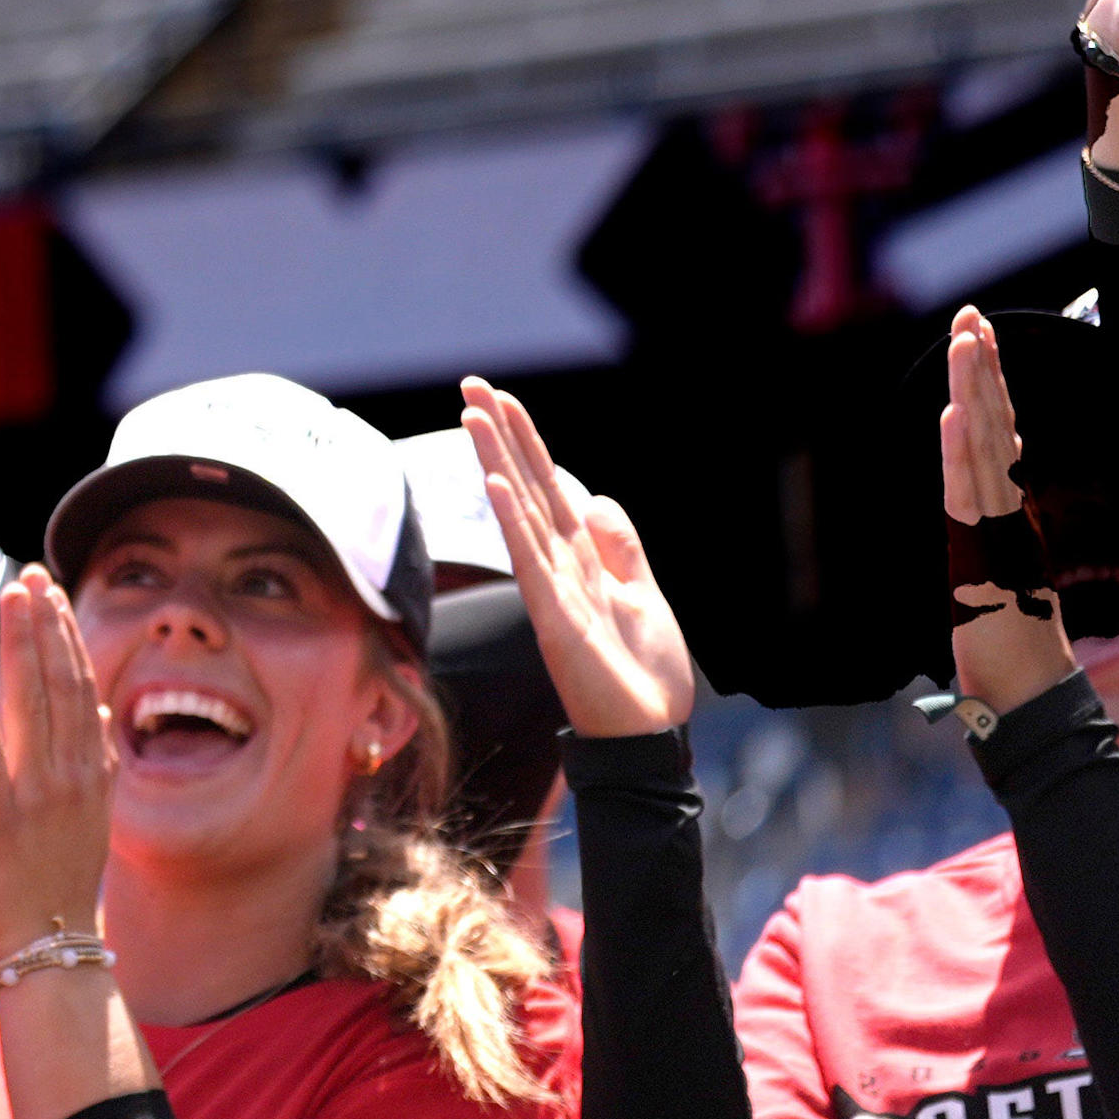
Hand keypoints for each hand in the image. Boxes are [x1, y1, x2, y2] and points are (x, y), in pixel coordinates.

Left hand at [0, 568, 113, 959]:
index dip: (66, 637)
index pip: (80, 688)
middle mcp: (75, 778)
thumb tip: (94, 716)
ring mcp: (43, 798)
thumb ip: (90, 766)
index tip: (52, 594)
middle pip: (62, 682)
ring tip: (11, 597)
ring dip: (23, 647)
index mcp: (92, 775)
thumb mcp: (88, 821)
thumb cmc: (61, 890)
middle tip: (31, 574)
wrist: (53, 957)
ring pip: (35, 705)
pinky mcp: (4, 821)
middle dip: (47, 624)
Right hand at [460, 378, 693, 737]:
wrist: (649, 734)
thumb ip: (622, 547)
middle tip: (470, 384)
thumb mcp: (645, 596)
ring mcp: (554, 589)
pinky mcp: (556, 618)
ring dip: (497, 462)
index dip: (527, 442)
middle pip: (528, 485)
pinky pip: (531, 561)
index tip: (501, 400)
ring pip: (521, 512)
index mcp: (583, 558)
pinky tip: (498, 484)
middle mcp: (560, 565)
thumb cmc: (644, 674)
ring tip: (473, 417)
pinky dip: (513, 521)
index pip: (549, 486)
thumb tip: (596, 497)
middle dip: (501, 434)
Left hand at [944, 307, 1075, 714]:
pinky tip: (951, 415)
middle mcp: (1005, 512)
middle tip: (970, 315)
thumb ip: (987, 543)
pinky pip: (970, 495)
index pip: (994, 435)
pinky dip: (960, 454)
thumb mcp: (988, 577)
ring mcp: (996, 530)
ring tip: (965, 340)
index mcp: (1005, 513)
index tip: (976, 338)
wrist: (1029, 697)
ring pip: (983, 447)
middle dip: (979, 368)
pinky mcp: (983, 554)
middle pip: (991, 426)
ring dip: (972, 392)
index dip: (986, 387)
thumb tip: (982, 520)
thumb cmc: (1009, 645)